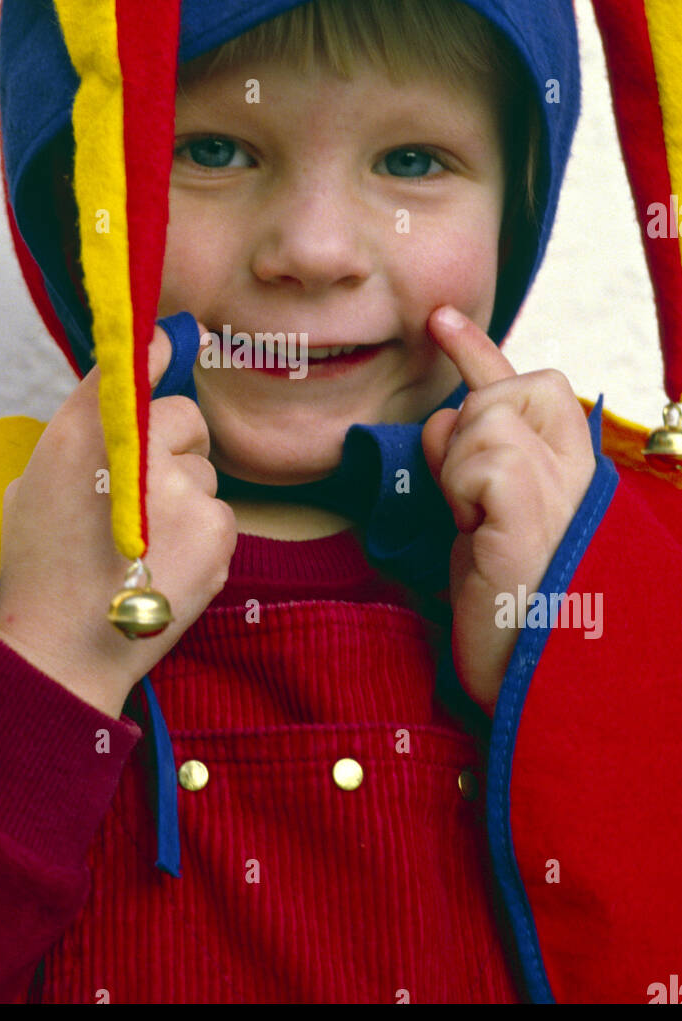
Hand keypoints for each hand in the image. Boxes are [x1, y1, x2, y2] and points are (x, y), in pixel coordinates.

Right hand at [0, 321, 237, 717]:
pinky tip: (164, 565)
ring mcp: (184, 491)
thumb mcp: (38, 476)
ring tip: (144, 544)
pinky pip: (220, 513)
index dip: (157, 352)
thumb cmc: (43, 561)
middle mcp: (137, 449)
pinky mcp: (217, 531)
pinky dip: (202, 535)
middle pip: (187, 417)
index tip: (179, 336)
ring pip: (205, 472)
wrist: (63, 650)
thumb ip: (87, 422)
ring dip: (186, 497)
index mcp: (82, 432)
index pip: (135, 363)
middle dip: (173, 445)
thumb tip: (143, 373)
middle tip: (137, 494)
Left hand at [421, 305, 595, 715]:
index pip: (533, 391)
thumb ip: (482, 476)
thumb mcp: (492, 536)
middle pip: (523, 384)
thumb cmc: (516, 626)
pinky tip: (477, 530)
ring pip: (490, 412)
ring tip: (475, 526)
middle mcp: (582, 479)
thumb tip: (450, 419)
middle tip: (467, 494)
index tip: (439, 318)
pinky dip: (463, 484)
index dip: (480, 350)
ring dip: (459, 465)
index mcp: (576, 484)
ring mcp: (566, 491)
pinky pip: (486, 453)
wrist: (546, 701)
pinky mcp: (536, 511)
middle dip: (476, 417)